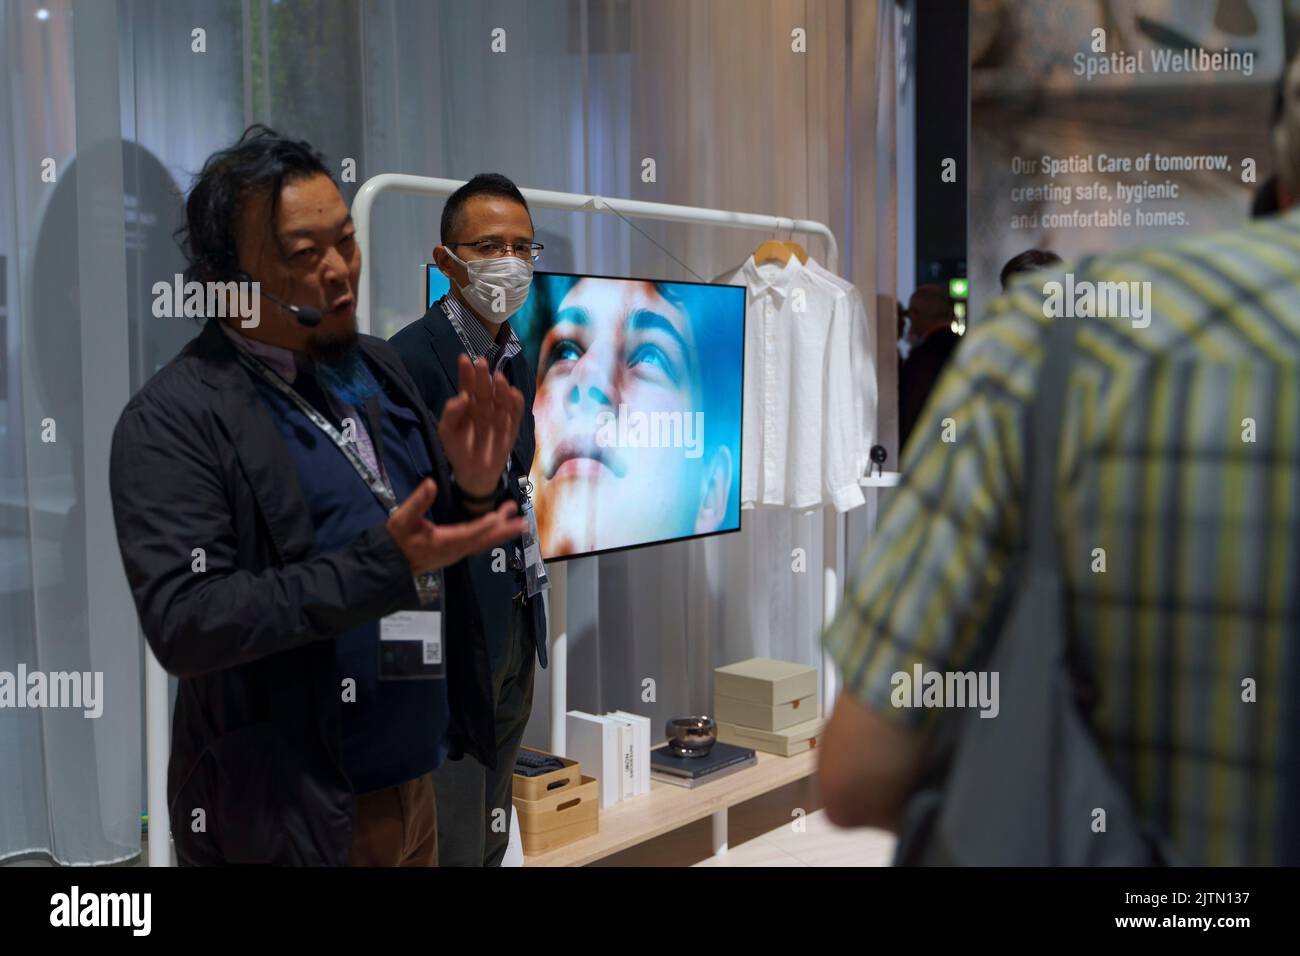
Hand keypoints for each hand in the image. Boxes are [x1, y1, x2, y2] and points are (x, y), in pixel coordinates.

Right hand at [386, 479, 528, 574]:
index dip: (484, 525)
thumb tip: (430, 483)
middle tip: (523, 523)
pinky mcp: (456, 552)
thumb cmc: (397, 540)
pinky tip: (501, 529)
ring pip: (484, 543)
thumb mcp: (402, 519)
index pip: (468, 533)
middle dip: (504, 531)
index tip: (498, 517)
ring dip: (502, 533)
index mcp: (443, 542)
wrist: (392, 563)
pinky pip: (479, 544)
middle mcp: (455, 550)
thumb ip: (417, 502)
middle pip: (484, 540)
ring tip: (520, 523)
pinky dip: (492, 536)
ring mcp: (457, 553)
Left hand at [437, 354, 523, 496]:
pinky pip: (515, 414)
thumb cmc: (457, 450)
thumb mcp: (446, 431)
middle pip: (485, 388)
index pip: (466, 385)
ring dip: (501, 387)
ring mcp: (498, 416)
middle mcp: (484, 406)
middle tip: (482, 363)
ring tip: (498, 378)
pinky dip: (516, 404)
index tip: (464, 359)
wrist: (472, 474)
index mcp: (467, 404)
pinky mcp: (511, 428)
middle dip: (483, 375)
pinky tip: (514, 393)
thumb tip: (463, 395)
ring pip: (501, 398)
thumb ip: (451, 412)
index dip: (466, 372)